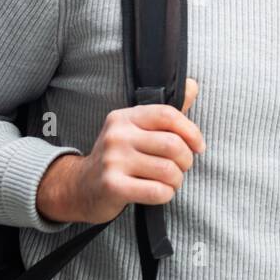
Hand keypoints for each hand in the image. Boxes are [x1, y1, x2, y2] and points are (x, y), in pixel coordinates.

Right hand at [37, 78, 203, 224]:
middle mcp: (117, 136)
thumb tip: (192, 85)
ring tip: (169, 181)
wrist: (81, 186)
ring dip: (177, 180)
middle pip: (173, 144)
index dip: (191, 131)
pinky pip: (158, 191)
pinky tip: (159, 192)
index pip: (168, 115)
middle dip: (186, 160)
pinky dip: (166, 194)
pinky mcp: (113, 186)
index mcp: (125, 117)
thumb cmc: (119, 157)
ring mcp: (113, 161)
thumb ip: (165, 113)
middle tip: (181, 167)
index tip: (198, 147)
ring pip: (168, 170)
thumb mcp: (137, 130)